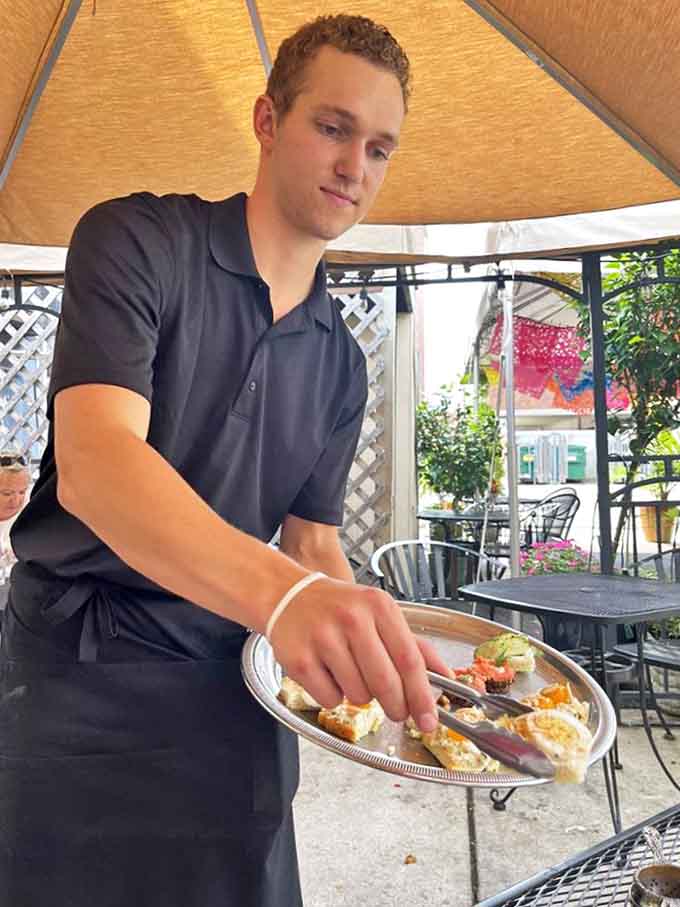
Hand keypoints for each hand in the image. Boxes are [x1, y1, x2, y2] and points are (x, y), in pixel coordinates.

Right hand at [269, 578, 450, 732]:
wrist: (290, 597)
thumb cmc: (340, 608)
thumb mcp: (380, 614)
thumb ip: (415, 645)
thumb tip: (446, 676)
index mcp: (378, 606)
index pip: (409, 660)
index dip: (422, 695)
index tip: (429, 719)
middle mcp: (352, 619)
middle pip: (386, 682)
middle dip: (396, 706)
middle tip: (395, 709)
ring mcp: (323, 638)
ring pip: (358, 695)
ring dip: (361, 695)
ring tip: (350, 671)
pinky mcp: (299, 659)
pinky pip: (330, 699)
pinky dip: (334, 696)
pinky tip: (328, 673)